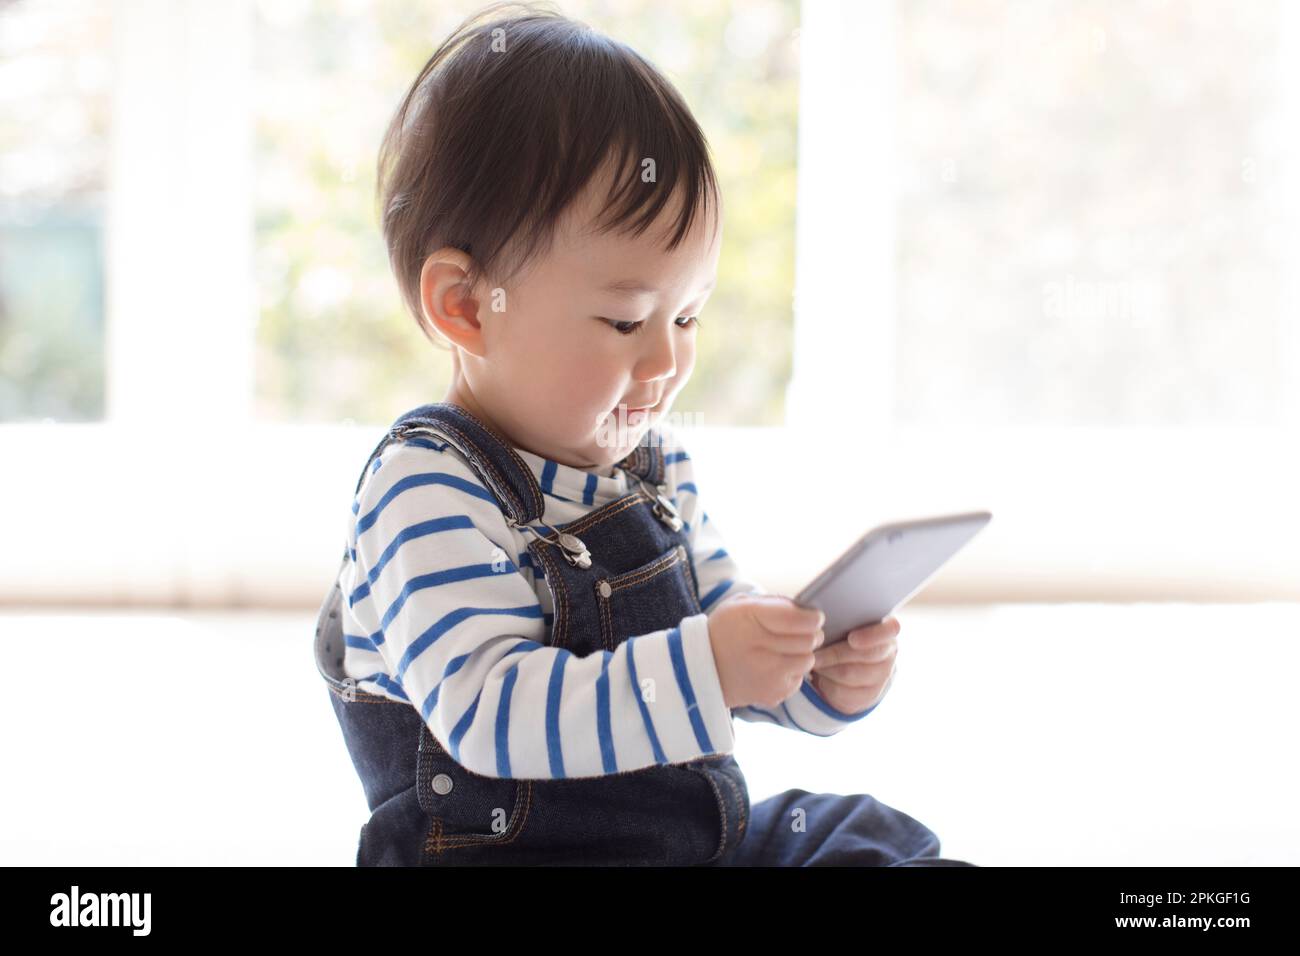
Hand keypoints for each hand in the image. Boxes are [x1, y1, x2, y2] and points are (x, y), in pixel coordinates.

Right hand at [708, 595, 824, 709]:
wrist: (700, 669)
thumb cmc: (725, 631)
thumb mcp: (741, 605)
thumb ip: (775, 603)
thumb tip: (807, 610)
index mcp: (752, 620)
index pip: (804, 620)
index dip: (812, 617)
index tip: (809, 617)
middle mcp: (761, 649)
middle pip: (810, 640)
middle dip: (809, 634)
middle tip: (796, 633)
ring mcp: (768, 676)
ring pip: (808, 660)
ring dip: (801, 654)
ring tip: (782, 650)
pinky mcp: (772, 694)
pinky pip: (798, 680)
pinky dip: (791, 673)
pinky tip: (773, 668)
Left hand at [808, 616, 899, 713]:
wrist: (853, 664)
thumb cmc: (845, 634)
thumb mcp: (846, 622)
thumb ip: (840, 616)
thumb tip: (814, 614)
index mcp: (887, 630)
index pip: (890, 630)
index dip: (872, 636)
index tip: (852, 639)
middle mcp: (889, 653)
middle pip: (866, 656)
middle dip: (836, 654)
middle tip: (814, 653)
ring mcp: (881, 677)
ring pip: (850, 674)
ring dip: (827, 667)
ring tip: (813, 660)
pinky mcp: (869, 696)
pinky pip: (844, 691)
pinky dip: (827, 683)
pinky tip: (821, 674)